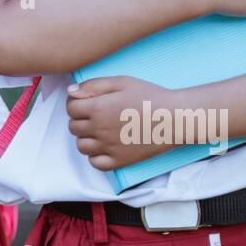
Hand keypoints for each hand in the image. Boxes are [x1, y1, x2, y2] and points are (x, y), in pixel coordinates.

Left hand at [65, 76, 179, 170]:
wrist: (174, 118)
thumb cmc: (150, 97)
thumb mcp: (122, 82)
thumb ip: (93, 85)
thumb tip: (70, 92)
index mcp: (98, 108)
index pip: (70, 108)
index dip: (75, 102)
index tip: (84, 101)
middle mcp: (100, 130)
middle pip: (73, 127)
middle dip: (79, 118)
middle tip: (93, 113)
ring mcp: (109, 147)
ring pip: (82, 146)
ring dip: (85, 137)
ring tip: (98, 129)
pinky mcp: (120, 161)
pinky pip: (96, 163)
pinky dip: (95, 155)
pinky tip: (104, 145)